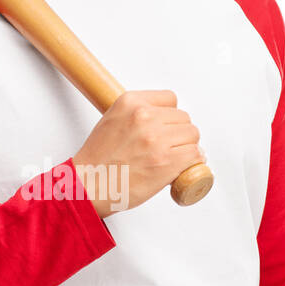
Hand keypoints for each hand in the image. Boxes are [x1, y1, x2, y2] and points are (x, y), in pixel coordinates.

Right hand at [72, 89, 204, 216]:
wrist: (88, 186)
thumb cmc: (98, 160)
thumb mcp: (112, 121)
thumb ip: (136, 114)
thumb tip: (160, 119)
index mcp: (130, 102)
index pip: (169, 99)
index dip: (170, 116)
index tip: (165, 128)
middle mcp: (144, 116)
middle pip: (183, 118)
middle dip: (179, 134)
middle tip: (168, 148)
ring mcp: (157, 139)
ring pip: (192, 135)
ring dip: (187, 148)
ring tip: (174, 159)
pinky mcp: (167, 161)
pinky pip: (196, 154)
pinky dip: (194, 162)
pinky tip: (183, 168)